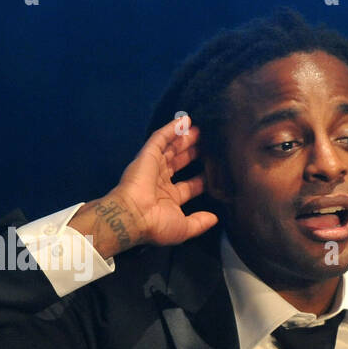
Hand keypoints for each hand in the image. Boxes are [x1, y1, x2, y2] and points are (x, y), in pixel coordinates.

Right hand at [69, 118, 217, 256]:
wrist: (133, 216)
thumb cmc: (156, 225)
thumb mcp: (184, 228)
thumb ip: (200, 223)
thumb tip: (215, 219)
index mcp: (168, 199)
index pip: (188, 186)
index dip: (200, 180)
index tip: (214, 172)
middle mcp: (160, 182)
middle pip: (179, 163)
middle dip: (192, 154)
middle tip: (207, 145)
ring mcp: (153, 167)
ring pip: (171, 149)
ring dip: (184, 139)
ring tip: (200, 130)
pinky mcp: (147, 155)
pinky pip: (160, 138)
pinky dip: (171, 129)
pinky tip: (184, 120)